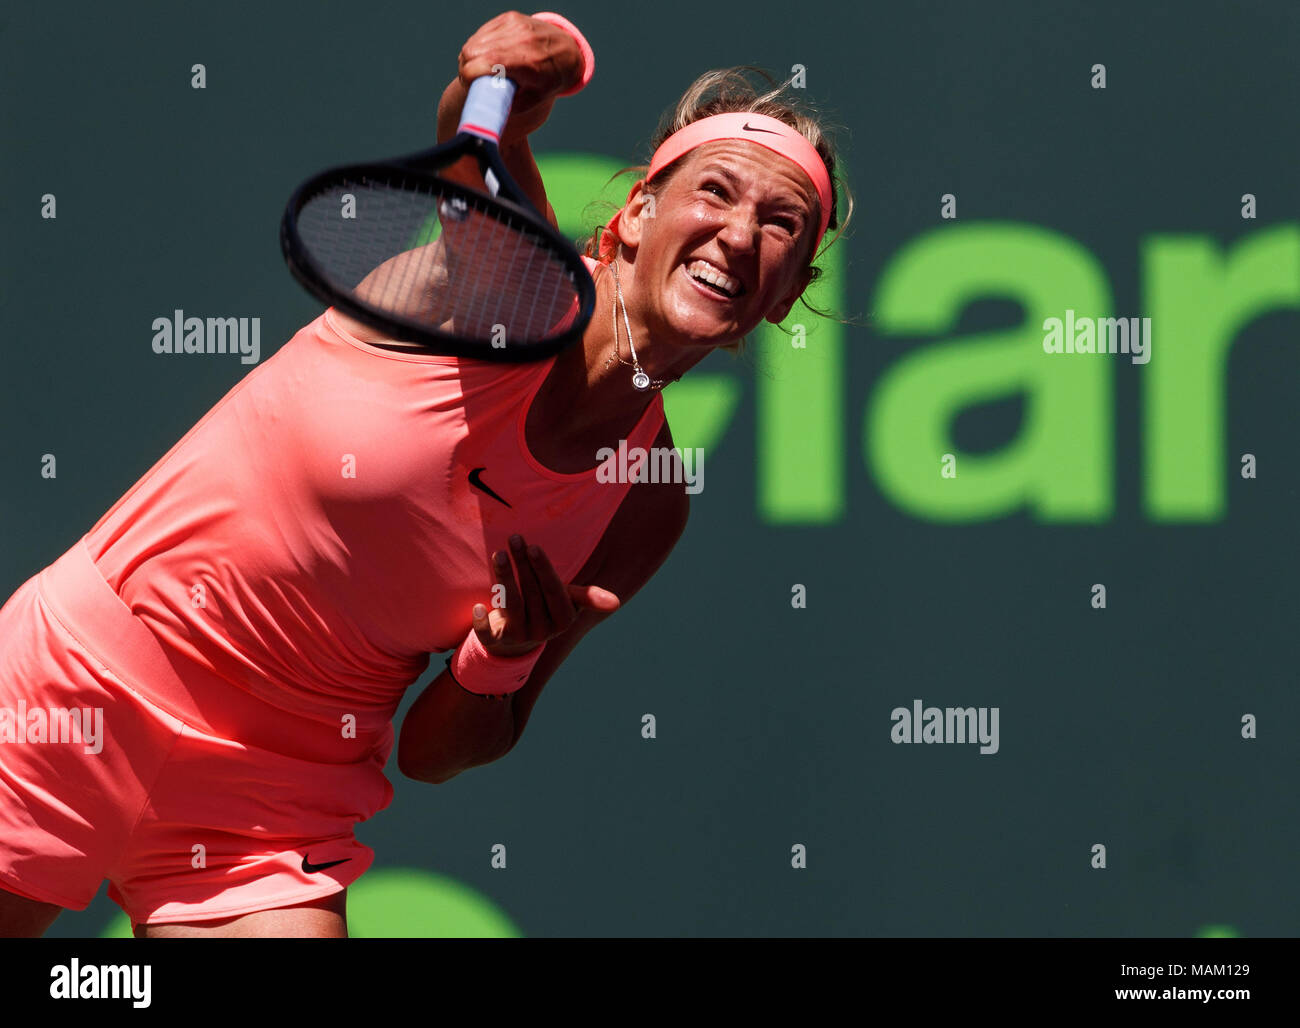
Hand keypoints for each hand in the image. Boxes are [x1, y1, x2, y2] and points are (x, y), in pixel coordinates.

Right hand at [457, 12, 583, 143]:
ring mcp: (513, 25)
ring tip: (481, 69)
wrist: (566, 51)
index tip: (469, 86)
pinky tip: (489, 55)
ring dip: (471, 56)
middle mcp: (518, 39)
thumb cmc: (550, 79)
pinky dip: (481, 45)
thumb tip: (485, 110)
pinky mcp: (510, 18)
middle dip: (466, 68)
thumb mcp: (534, 100)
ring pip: (474, 41)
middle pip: (471, 52)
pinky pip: (484, 32)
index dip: (468, 78)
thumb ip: (508, 105)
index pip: (479, 65)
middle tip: (473, 80)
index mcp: (524, 62)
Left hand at [473, 534, 619, 656]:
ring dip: (504, 578)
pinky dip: (482, 622)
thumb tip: (617, 602)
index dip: (544, 569)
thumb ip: (587, 597)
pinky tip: (478, 606)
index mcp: (563, 620)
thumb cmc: (544, 609)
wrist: (517, 642)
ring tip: (498, 554)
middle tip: (514, 538)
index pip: (553, 591)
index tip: (535, 547)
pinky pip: (488, 634)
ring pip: (511, 605)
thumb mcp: (566, 602)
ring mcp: (520, 637)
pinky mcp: (497, 642)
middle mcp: (543, 631)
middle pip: (531, 593)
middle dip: (522, 565)